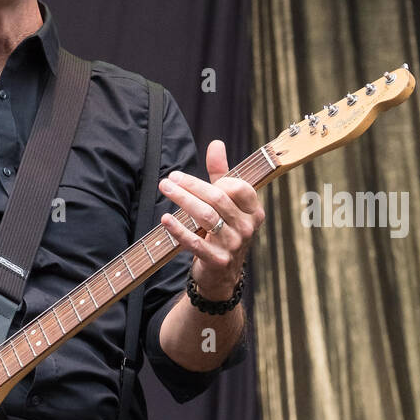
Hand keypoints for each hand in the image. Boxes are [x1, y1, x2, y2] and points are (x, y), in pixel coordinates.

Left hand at [158, 140, 264, 299]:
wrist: (222, 275)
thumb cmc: (224, 230)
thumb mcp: (226, 202)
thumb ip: (222, 173)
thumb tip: (216, 143)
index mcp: (254, 211)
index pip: (239, 187)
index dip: (217, 179)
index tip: (188, 177)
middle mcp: (247, 228)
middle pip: (218, 199)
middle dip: (191, 185)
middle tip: (169, 179)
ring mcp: (234, 245)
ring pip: (207, 217)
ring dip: (183, 200)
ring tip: (165, 189)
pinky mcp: (218, 261)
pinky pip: (196, 243)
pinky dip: (179, 230)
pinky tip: (165, 219)